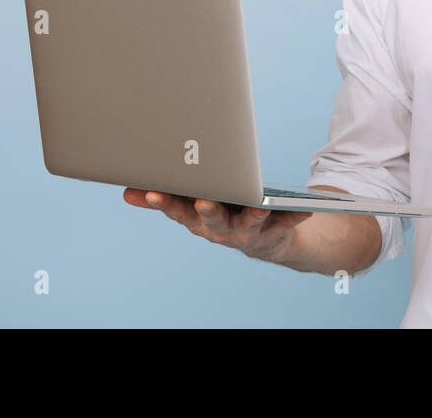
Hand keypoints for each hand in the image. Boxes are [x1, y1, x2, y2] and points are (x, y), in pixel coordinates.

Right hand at [124, 187, 311, 264]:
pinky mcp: (274, 231)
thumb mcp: (191, 206)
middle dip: (207, 211)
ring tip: (257, 206)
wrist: (263, 241)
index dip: (164, 202)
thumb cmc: (222, 212)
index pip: (176, 210)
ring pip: (248, 224)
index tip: (152, 192)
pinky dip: (295, 216)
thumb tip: (126, 190)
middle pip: (211, 220)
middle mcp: (220, 230)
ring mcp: (247, 233)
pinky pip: (286, 222)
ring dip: (252, 216)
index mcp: (197, 219)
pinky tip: (305, 209)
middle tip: (203, 201)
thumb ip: (162, 197)